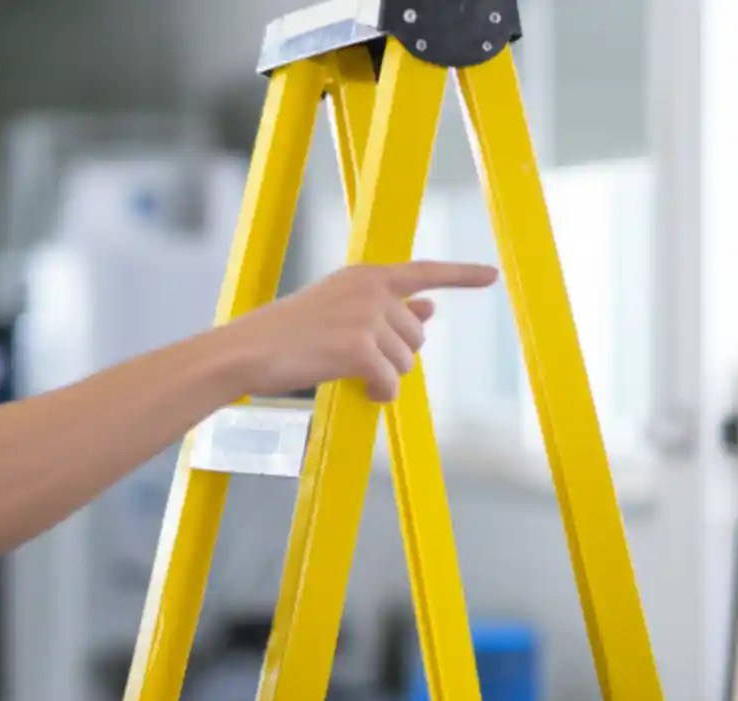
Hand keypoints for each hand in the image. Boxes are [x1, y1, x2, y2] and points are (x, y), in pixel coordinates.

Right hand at [216, 260, 498, 401]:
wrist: (246, 351)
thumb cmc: (285, 334)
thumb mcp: (338, 311)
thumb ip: (385, 309)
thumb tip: (428, 309)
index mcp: (364, 275)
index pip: (423, 271)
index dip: (461, 274)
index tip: (491, 274)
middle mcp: (371, 290)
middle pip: (416, 336)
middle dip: (394, 356)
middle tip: (354, 360)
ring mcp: (367, 317)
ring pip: (405, 362)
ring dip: (383, 377)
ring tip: (346, 372)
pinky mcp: (360, 348)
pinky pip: (391, 383)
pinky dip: (379, 393)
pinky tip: (360, 391)